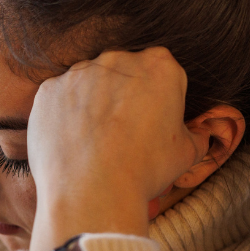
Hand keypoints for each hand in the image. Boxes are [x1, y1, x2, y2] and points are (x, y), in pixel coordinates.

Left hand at [25, 47, 197, 250]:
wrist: (91, 191)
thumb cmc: (144, 170)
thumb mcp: (187, 153)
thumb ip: (196, 134)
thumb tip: (200, 134)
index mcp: (159, 66)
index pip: (162, 73)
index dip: (160, 98)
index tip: (153, 121)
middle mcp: (117, 59)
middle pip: (124, 73)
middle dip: (124, 96)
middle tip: (123, 132)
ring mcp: (78, 72)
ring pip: (89, 83)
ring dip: (93, 104)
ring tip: (96, 141)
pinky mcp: (48, 90)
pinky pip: (59, 98)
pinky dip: (64, 115)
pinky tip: (72, 141)